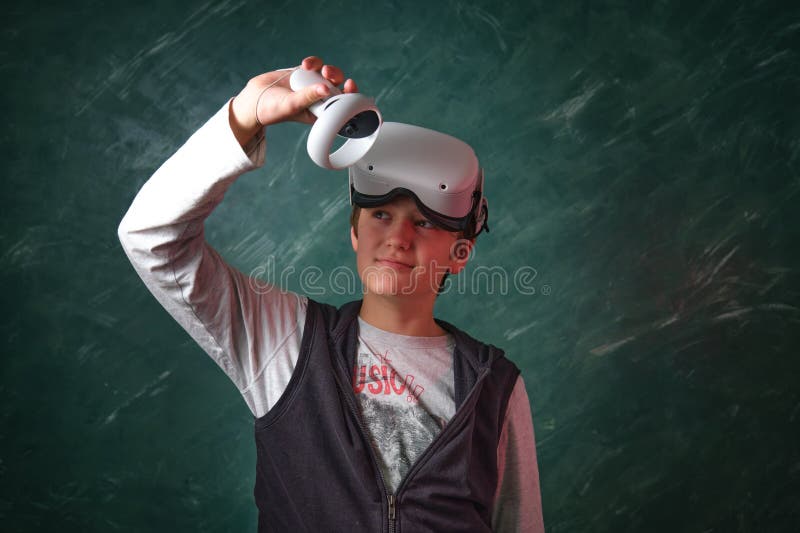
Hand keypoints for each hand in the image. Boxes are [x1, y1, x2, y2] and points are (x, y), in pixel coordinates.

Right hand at [230, 56, 358, 145]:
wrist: (255, 98)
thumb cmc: (273, 109)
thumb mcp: (292, 106)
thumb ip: (308, 97)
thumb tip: (326, 89)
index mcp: (321, 112)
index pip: (342, 105)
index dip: (350, 96)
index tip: (350, 86)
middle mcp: (319, 98)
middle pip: (338, 86)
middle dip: (338, 78)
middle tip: (329, 75)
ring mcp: (312, 84)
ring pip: (329, 73)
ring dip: (328, 69)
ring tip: (321, 70)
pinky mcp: (304, 73)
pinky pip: (315, 65)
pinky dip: (313, 62)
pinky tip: (306, 64)